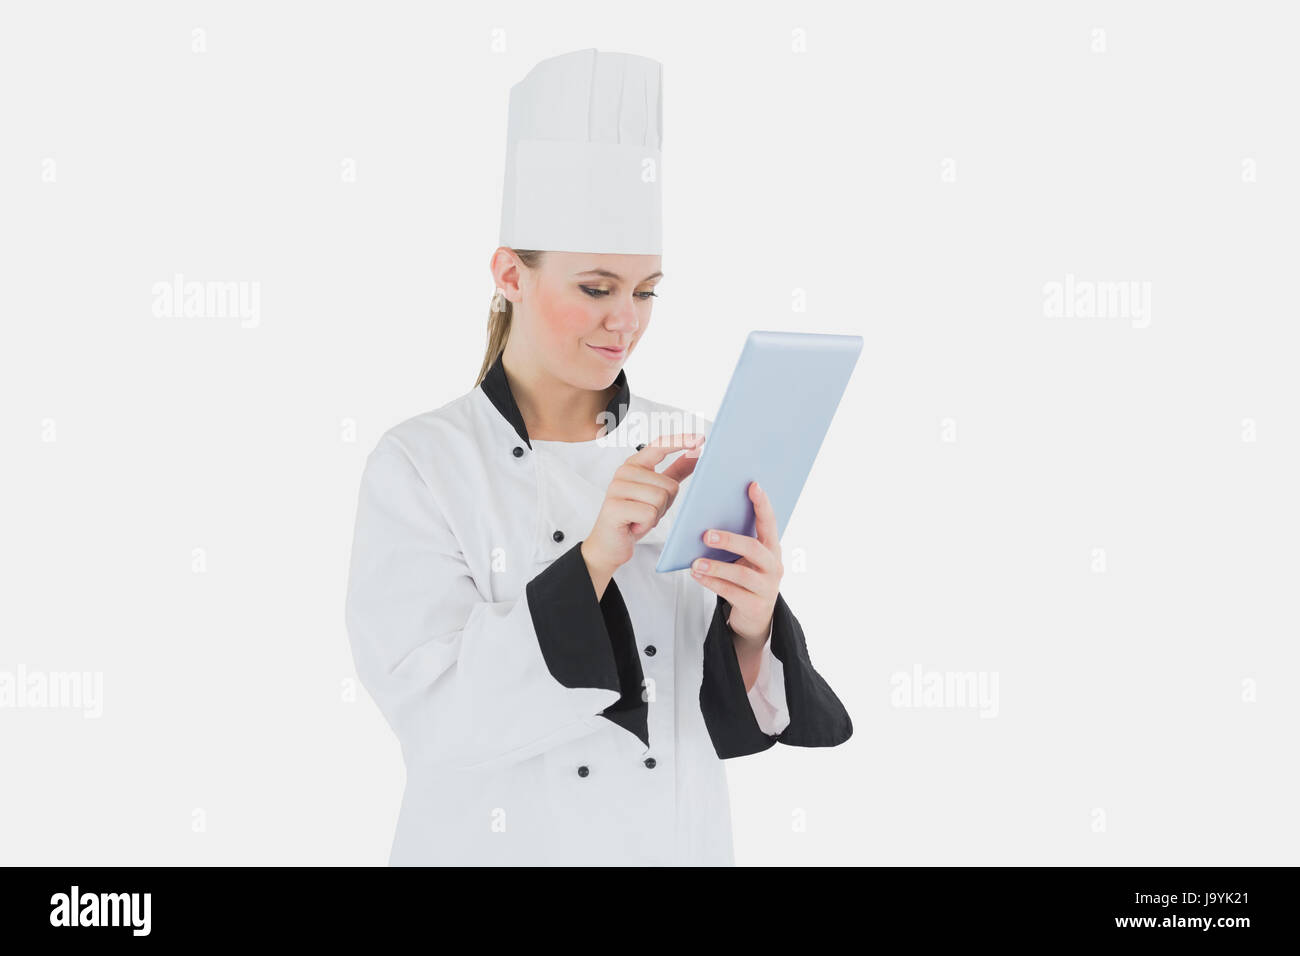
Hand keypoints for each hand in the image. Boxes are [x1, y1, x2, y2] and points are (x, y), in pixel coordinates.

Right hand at [581, 433, 705, 579]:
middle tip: (646, 512)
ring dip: (656, 515)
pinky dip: (647, 524)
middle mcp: (624, 472)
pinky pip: (650, 513)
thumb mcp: (657, 492)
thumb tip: (695, 454)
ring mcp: (617, 488)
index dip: (680, 441)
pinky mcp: (615, 506)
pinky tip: (634, 526)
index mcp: (634, 465)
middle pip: (669, 485)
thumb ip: (675, 471)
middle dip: (665, 504)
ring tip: (639, 518)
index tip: (701, 438)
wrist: (609, 544)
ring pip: (660, 499)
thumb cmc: (634, 517)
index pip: (659, 446)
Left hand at [689, 481, 781, 642]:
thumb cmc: (746, 578)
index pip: (769, 522)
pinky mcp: (755, 605)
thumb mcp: (745, 558)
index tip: (753, 485)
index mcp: (772, 547)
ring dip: (716, 567)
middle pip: (754, 548)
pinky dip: (712, 583)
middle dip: (729, 540)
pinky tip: (696, 575)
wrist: (755, 616)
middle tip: (706, 535)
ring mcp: (767, 587)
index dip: (763, 504)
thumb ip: (735, 541)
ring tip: (696, 563)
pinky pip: (731, 593)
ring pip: (741, 574)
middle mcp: (774, 565)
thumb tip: (706, 520)